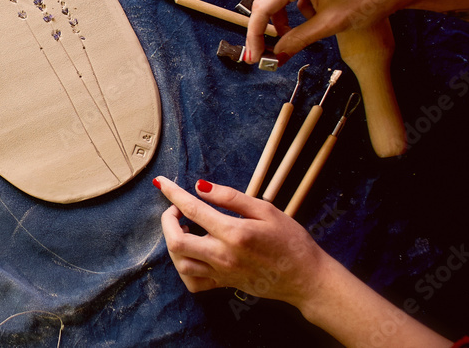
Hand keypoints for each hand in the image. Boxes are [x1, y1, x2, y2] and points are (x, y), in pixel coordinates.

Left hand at [154, 176, 327, 307]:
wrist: (306, 278)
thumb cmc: (291, 241)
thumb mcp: (266, 210)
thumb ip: (231, 198)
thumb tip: (201, 187)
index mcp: (234, 233)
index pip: (192, 209)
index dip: (173, 193)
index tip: (161, 183)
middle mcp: (223, 256)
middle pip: (176, 241)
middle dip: (167, 221)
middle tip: (176, 209)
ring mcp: (222, 273)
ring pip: (180, 263)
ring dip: (174, 242)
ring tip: (185, 228)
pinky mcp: (224, 285)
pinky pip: (193, 281)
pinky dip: (184, 267)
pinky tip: (192, 252)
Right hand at [244, 0, 416, 63]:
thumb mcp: (331, 25)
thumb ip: (299, 40)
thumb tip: (277, 56)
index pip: (263, 8)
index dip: (255, 34)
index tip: (255, 57)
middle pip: (268, 3)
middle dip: (266, 31)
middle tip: (265, 56)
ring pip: (282, 1)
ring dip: (285, 23)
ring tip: (299, 38)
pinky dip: (300, 13)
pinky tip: (320, 19)